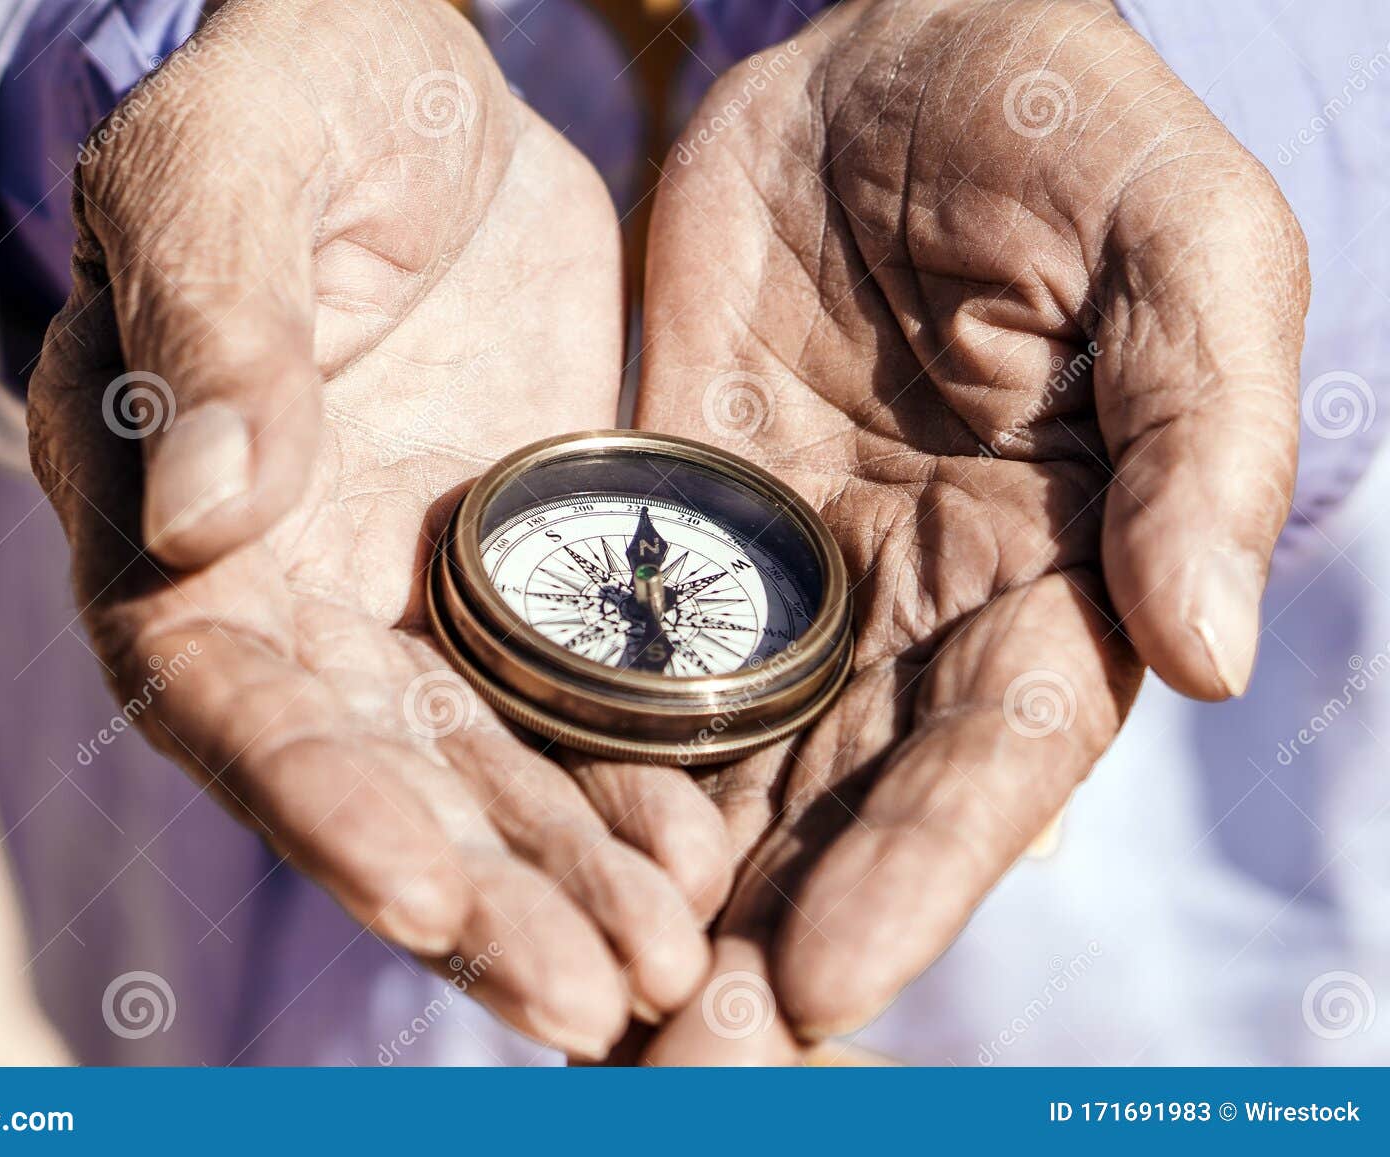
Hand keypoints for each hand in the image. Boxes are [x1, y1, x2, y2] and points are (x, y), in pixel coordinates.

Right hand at [27, 0, 729, 1057]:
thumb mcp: (233, 160)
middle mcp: (296, 600)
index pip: (229, 695)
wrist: (424, 96)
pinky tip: (716, 846)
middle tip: (591, 1002)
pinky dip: (640, 781)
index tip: (420, 893)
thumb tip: (198, 510)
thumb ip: (208, 321)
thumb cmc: (294, 97)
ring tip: (670, 964)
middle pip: (378, 781)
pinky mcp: (530, 578)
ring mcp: (419, 601)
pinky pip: (583, 700)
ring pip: (491, 771)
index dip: (319, 803)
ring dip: (573, 878)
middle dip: (479, 898)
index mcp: (178, 524)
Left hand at [600, 0, 1308, 1060]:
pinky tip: (518, 863)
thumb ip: (1203, 438)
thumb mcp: (1177, 241)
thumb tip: (1210, 651)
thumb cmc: (1060, 121)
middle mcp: (920, 614)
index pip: (992, 762)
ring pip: (730, 781)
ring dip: (664, 910)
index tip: (822, 985)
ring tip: (579, 1032)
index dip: (917, 878)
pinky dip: (583, 775)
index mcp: (1059, 571)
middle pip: (851, 819)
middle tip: (677, 1079)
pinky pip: (622, 669)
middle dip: (772, 956)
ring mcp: (790, 586)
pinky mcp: (673, 534)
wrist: (880, 40)